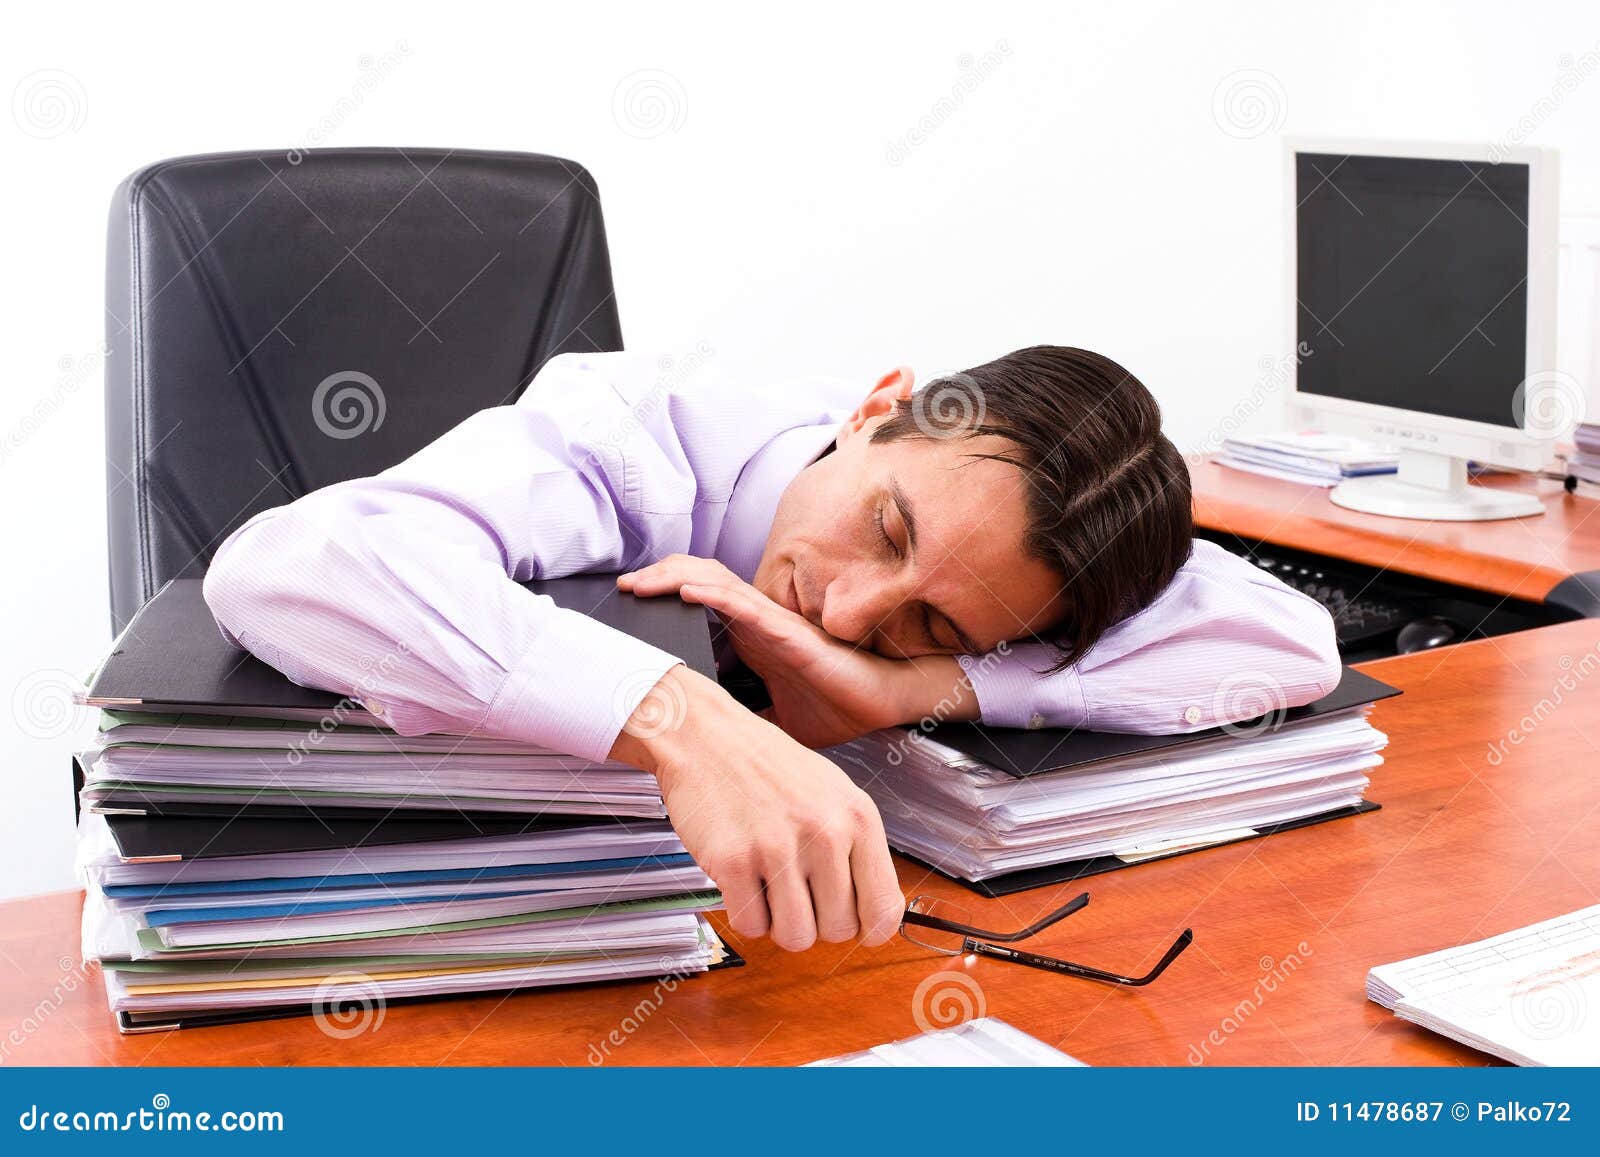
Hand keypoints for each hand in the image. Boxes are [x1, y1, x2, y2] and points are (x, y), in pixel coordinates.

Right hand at [608, 665, 903, 950]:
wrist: (706, 738)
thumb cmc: (769, 768)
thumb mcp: (834, 794)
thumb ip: (858, 850)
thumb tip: (876, 916)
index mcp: (858, 818)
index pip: (884, 911)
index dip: (866, 929)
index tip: (850, 922)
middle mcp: (825, 833)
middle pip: (837, 931)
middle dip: (816, 922)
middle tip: (795, 890)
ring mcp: (778, 848)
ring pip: (795, 938)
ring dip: (779, 924)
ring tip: (769, 886)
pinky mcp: (733, 861)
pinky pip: (750, 926)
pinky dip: (744, 913)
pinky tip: (742, 878)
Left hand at [619, 555, 969, 747]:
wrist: (880, 704)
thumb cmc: (837, 705)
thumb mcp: (772, 722)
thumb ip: (742, 724)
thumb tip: (710, 750)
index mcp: (749, 638)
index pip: (699, 601)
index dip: (663, 594)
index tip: (630, 606)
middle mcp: (756, 623)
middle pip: (699, 581)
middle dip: (658, 578)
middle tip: (626, 587)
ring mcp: (771, 623)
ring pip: (716, 582)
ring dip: (675, 577)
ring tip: (643, 583)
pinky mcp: (789, 632)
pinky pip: (746, 605)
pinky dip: (714, 595)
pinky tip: (688, 592)